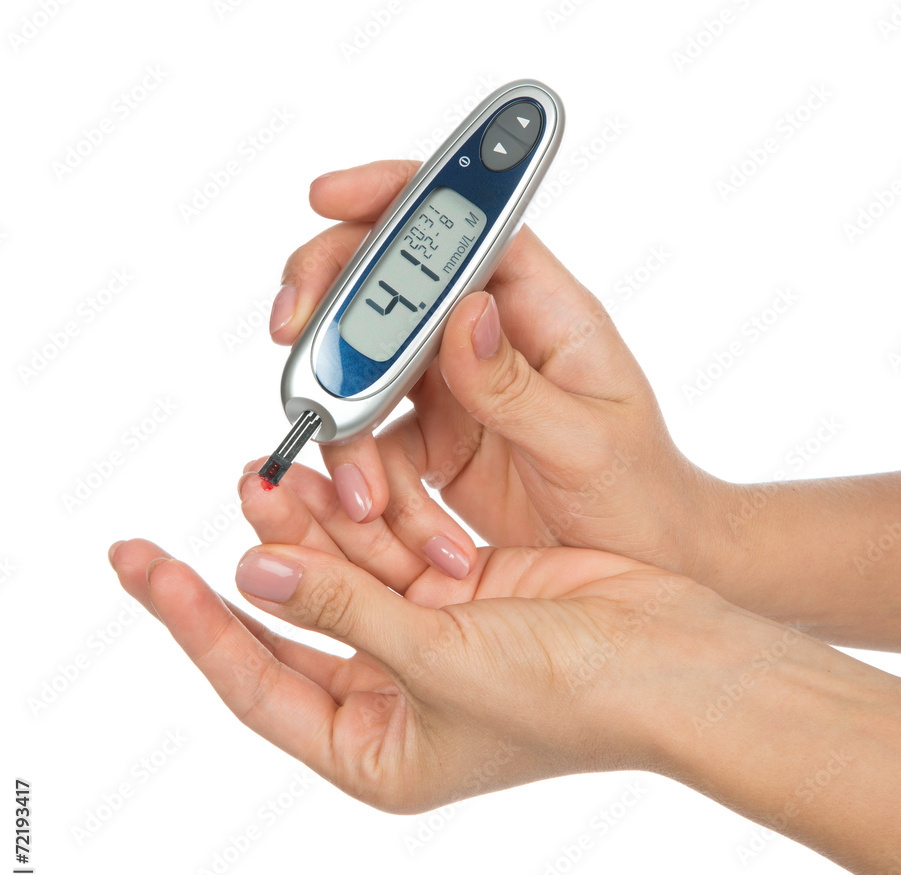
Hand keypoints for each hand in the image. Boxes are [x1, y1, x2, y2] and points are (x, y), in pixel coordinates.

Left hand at [109, 461, 740, 811]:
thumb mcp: (435, 659)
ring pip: (344, 571)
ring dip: (313, 524)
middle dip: (262, 556)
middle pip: (296, 618)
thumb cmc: (569, 696)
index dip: (195, 625)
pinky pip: (394, 545)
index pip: (257, 681)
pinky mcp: (462, 590)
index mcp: (376, 749)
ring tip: (270, 468)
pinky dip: (369, 513)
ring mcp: (427, 637)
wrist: (674, 660)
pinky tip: (339, 473)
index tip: (146, 568)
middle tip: (231, 487)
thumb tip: (251, 575)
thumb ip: (341, 609)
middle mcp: (395, 696)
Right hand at [268, 160, 731, 582]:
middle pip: (389, 286)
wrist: (635, 560)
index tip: (327, 195)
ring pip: (364, 370)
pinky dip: (364, 479)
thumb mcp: (587, 441)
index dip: (395, 193)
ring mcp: (453, 387)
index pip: (466, 225)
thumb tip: (465, 312)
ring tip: (364, 497)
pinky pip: (373, 444)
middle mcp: (487, 336)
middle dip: (330, 302)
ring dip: (343, 425)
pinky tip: (380, 518)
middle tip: (290, 335)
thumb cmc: (634, 490)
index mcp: (542, 310)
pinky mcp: (431, 441)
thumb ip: (518, 384)